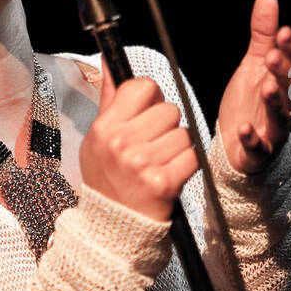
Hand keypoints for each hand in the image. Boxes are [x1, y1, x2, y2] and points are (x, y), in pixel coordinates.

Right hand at [78, 57, 199, 221]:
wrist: (111, 226)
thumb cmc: (106, 180)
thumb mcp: (98, 139)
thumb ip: (110, 99)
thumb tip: (110, 63)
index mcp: (105, 127)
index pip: (142, 87)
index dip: (151, 97)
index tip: (147, 112)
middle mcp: (122, 142)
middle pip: (169, 109)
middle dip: (166, 125)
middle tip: (153, 145)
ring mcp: (143, 163)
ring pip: (183, 133)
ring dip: (177, 147)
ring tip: (159, 162)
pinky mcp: (164, 182)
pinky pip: (192, 157)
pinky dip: (186, 166)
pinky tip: (169, 174)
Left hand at [216, 0, 290, 174]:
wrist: (236, 142)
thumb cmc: (248, 101)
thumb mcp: (254, 62)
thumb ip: (263, 33)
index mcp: (285, 82)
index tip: (283, 32)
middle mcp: (285, 106)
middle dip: (284, 72)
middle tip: (273, 56)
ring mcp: (274, 130)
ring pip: (280, 116)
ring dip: (275, 102)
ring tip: (267, 87)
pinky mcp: (259, 150)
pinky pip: (259, 146)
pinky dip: (252, 138)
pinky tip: (245, 128)